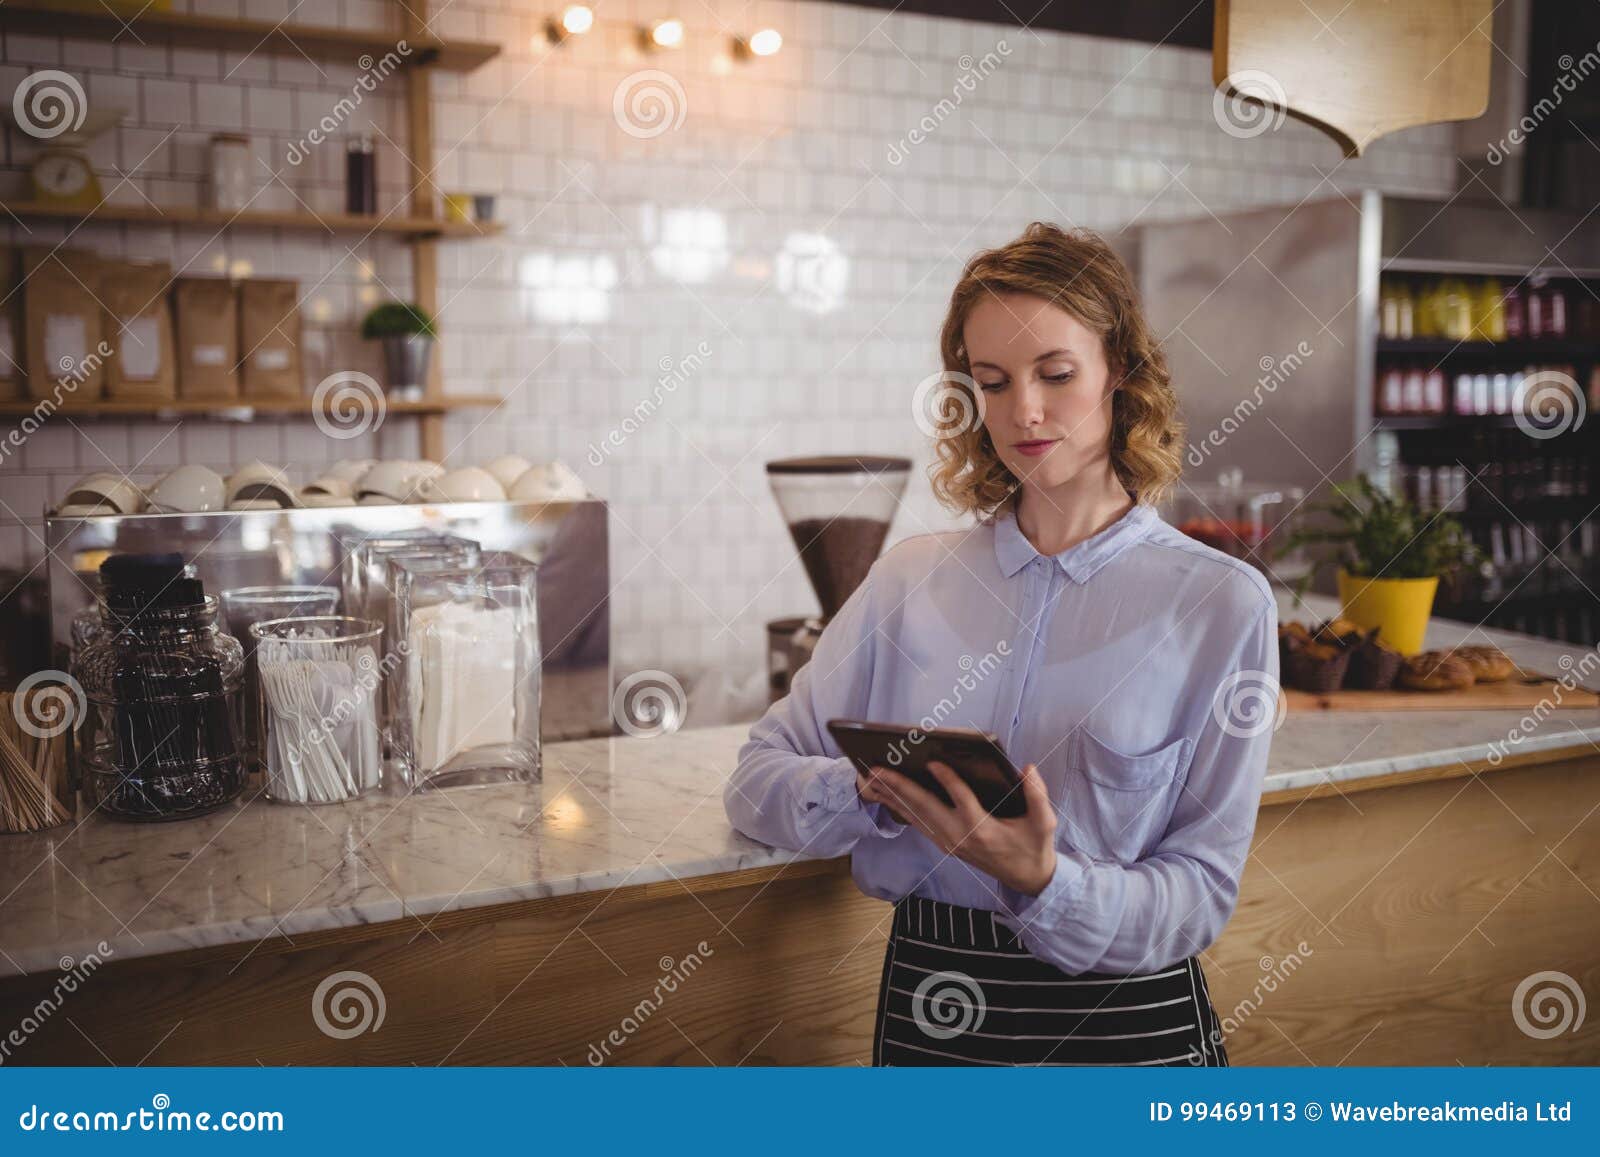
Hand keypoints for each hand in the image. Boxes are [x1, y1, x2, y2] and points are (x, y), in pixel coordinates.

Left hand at [858, 760, 1057, 895]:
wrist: (1027, 878)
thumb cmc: (1034, 847)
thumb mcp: (1044, 822)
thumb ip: (1037, 794)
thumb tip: (1027, 768)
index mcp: (983, 830)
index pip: (962, 800)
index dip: (948, 780)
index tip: (932, 761)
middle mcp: (960, 837)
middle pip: (925, 807)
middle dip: (899, 786)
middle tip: (876, 768)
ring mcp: (949, 842)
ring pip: (915, 815)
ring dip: (891, 795)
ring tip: (869, 777)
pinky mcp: (944, 843)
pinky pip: (917, 823)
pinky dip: (898, 807)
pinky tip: (884, 794)